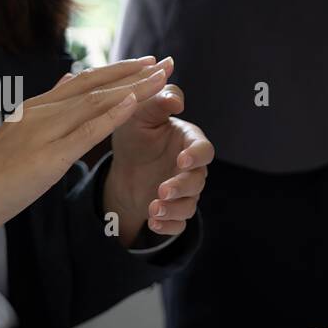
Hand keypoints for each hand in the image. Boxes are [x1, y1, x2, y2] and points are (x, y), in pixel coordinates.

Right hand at [0, 57, 170, 260]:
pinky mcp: (46, 157)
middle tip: (167, 61)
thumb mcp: (21, 132)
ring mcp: (43, 132)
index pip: (85, 81)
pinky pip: (85, 132)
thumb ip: (47, 108)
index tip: (149, 62)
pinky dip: (111, 116)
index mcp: (37, 107)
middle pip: (95, 85)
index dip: (120, 70)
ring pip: (95, 102)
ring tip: (161, 76)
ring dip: (132, 87)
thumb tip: (68, 80)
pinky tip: (133, 104)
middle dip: (134, 72)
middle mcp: (41, 111)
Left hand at [103, 56, 213, 244]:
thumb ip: (158, 102)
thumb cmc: (137, 133)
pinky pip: (178, 223)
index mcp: (189, 142)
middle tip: (163, 190)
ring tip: (153, 209)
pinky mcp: (174, 209)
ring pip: (189, 204)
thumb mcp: (141, 113)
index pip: (203, 149)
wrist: (124, 165)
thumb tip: (176, 100)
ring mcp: (184, 191)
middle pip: (198, 180)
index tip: (182, 160)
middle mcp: (191, 168)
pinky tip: (152, 223)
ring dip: (173, 209)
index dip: (196, 156)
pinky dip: (168, 226)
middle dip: (182, 187)